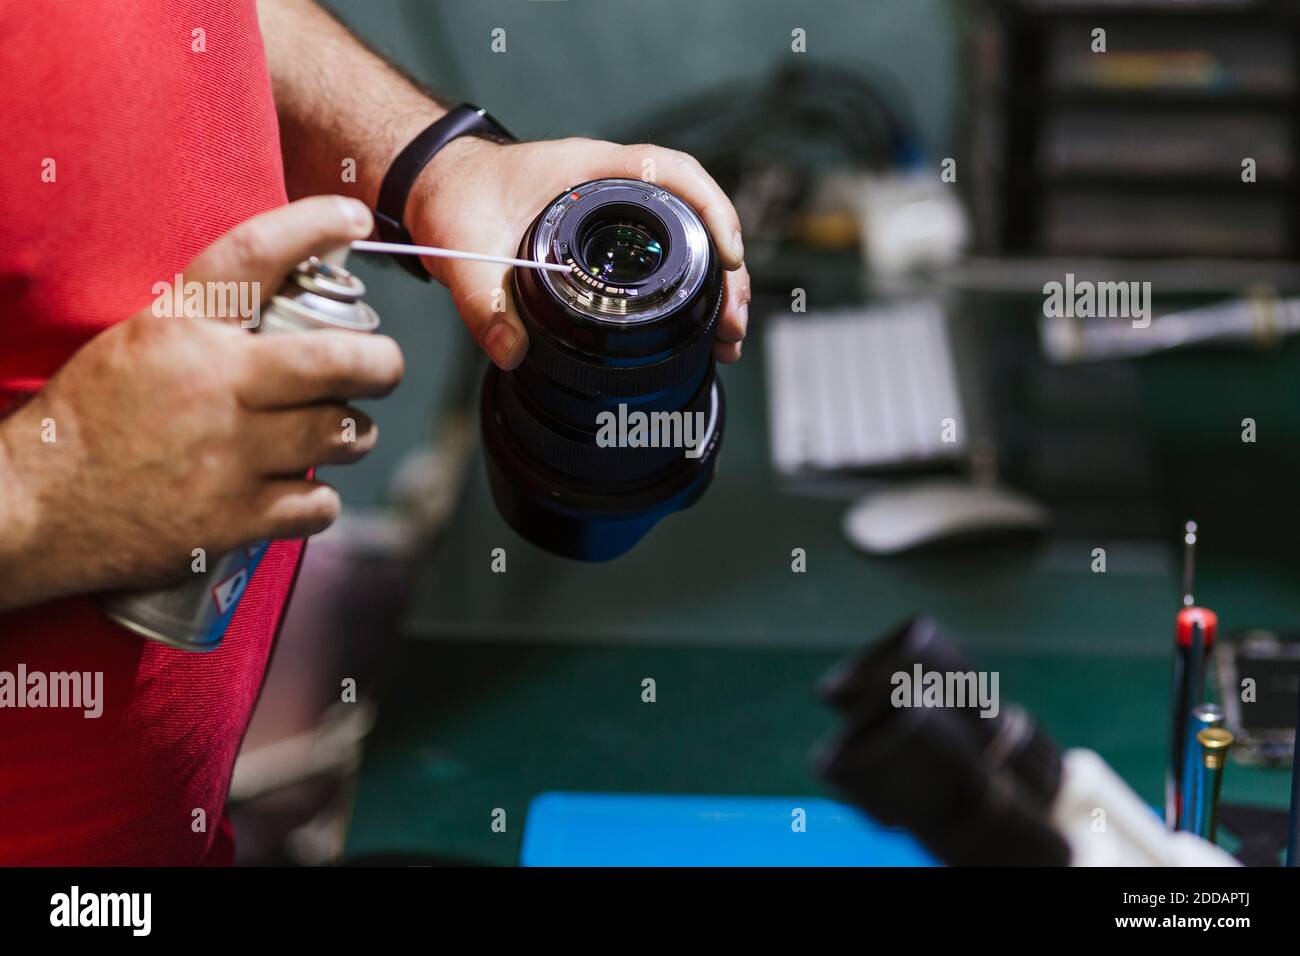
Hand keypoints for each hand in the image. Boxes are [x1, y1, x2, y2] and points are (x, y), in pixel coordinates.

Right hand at [0, 196, 403, 608]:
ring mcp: (229, 453)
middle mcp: (215, 383)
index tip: (353, 217)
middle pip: (341, 360)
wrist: (33, 507)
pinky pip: (320, 503)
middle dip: (382, 363)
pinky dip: (319, 499)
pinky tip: (300, 492)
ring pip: (342, 432)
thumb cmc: (88, 422)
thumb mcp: (139, 345)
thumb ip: (208, 325)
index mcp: (180, 328)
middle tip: (382, 367)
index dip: (314, 225)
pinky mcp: (235, 517)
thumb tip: (287, 301)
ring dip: (353, 433)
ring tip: (339, 433)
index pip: (255, 255)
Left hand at [408, 137, 750, 368]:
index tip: (729, 257)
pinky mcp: (607, 240)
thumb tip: (511, 352)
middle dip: (726, 268)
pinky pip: (663, 256)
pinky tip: (696, 331)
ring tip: (727, 339)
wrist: (438, 189)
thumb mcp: (463, 248)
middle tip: (735, 323)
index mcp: (588, 170)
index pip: (671, 172)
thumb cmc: (455, 199)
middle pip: (694, 215)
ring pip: (685, 240)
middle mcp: (610, 186)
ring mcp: (613, 212)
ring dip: (713, 285)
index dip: (711, 209)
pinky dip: (687, 291)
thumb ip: (483, 303)